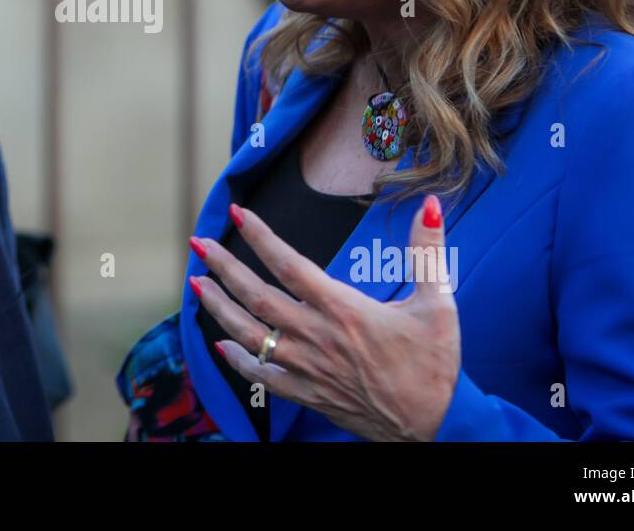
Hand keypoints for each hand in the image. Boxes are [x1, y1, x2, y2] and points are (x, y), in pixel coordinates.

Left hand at [191, 195, 459, 440]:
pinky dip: (237, 359)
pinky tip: (220, 343)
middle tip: (199, 245)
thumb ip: (428, 251)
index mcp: (343, 309)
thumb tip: (432, 205)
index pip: (290, 264)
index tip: (238, 213)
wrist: (435, 427)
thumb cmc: (435, 366)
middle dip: (223, 267)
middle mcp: (317, 336)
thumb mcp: (438, 303)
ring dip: (218, 307)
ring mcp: (307, 368)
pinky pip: (261, 376)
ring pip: (250, 333)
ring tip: (195, 283)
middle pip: (257, 295)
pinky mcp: (307, 394)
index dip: (260, 236)